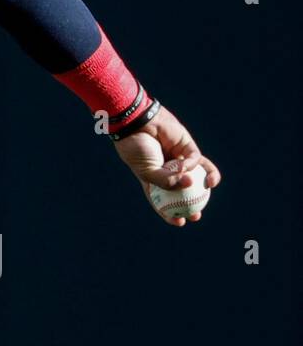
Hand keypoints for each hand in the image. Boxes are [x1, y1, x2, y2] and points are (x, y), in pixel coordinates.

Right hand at [111, 104, 221, 225]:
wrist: (137, 124)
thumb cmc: (136, 149)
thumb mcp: (147, 172)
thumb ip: (165, 182)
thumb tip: (188, 185)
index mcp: (155, 179)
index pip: (166, 200)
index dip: (173, 213)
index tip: (181, 222)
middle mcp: (169, 170)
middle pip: (187, 190)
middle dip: (195, 202)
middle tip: (198, 212)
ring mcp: (179, 158)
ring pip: (198, 174)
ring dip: (206, 182)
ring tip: (209, 187)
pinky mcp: (187, 146)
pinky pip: (196, 159)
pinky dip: (192, 163)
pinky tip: (185, 165)